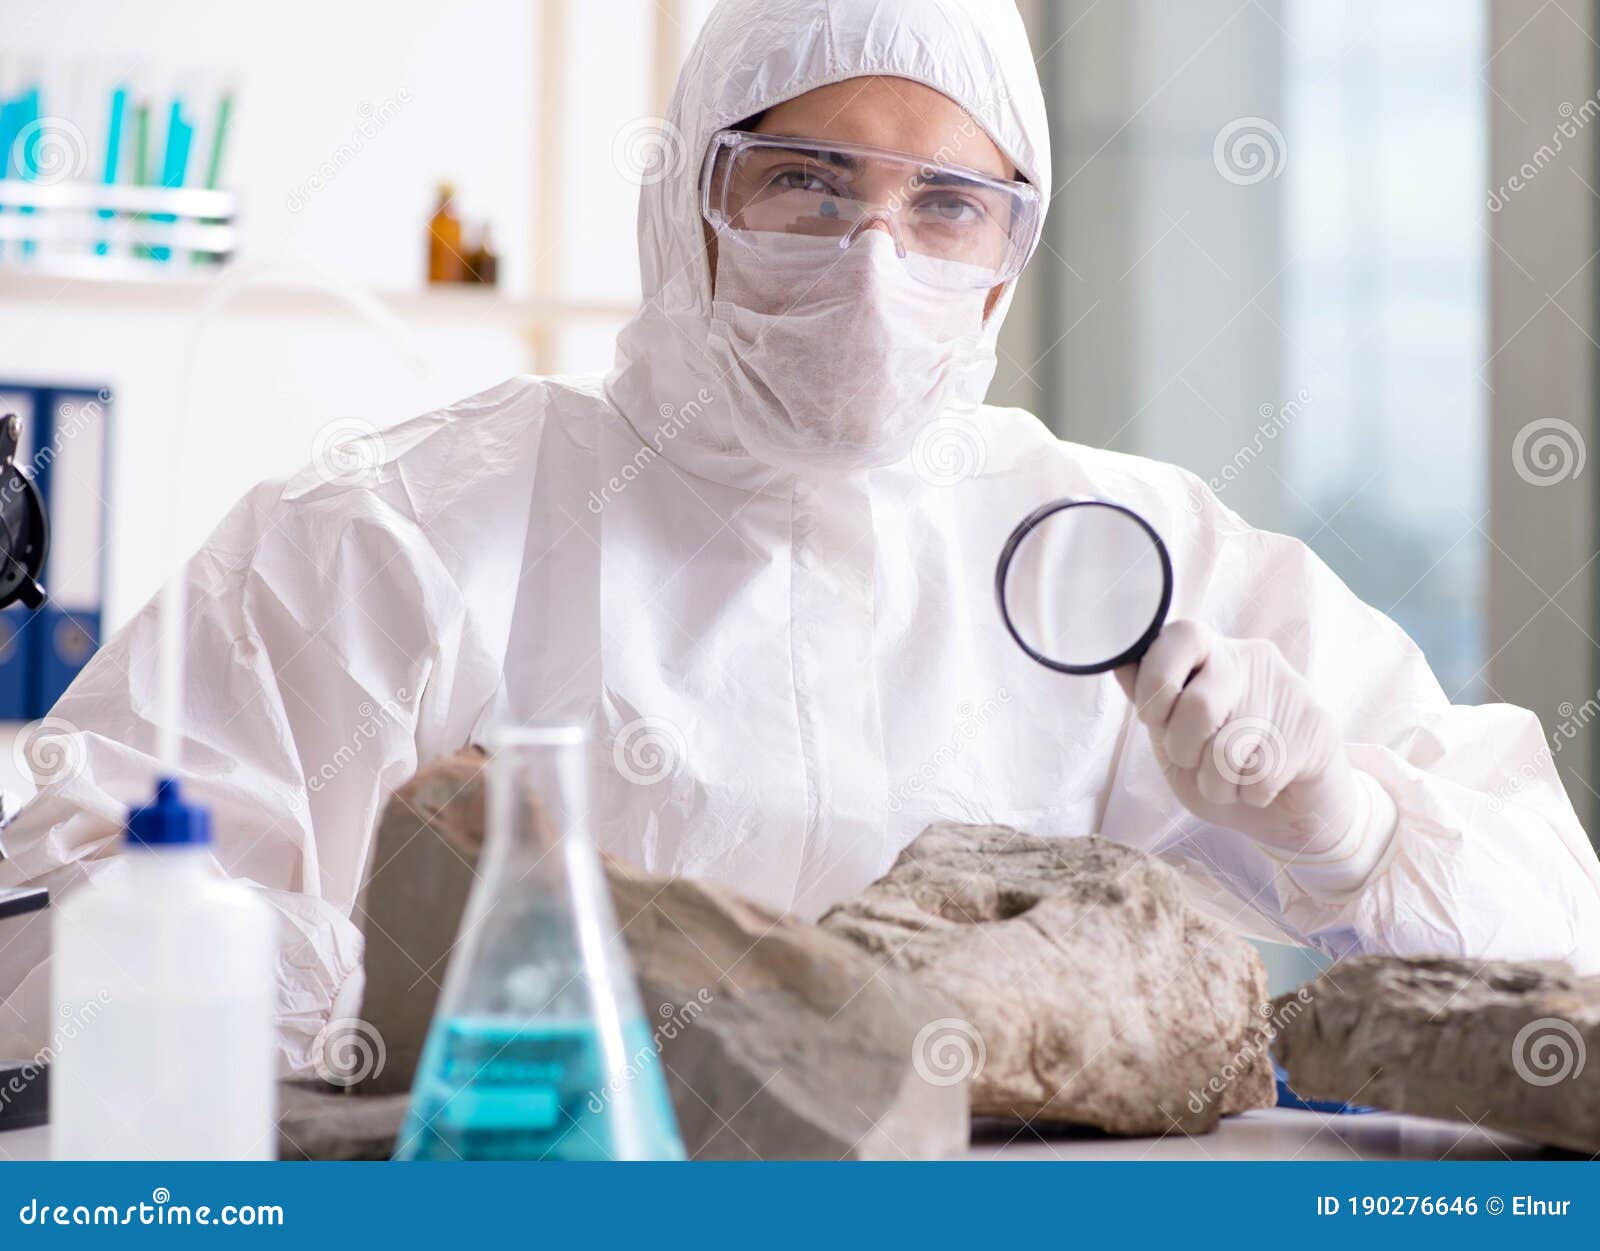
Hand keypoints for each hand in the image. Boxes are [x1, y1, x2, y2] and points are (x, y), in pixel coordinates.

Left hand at [1113, 620, 1356, 856]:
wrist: (1288, 808)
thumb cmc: (1220, 769)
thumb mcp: (1172, 738)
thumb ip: (1148, 702)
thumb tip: (1119, 658)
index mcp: (1210, 651)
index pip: (1179, 636)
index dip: (1156, 684)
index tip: (1156, 719)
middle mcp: (1250, 659)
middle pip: (1198, 706)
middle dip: (1183, 750)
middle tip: (1194, 761)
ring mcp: (1289, 688)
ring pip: (1229, 749)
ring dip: (1217, 784)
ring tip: (1231, 781)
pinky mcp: (1315, 725)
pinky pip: (1262, 774)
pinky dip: (1251, 795)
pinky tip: (1263, 787)